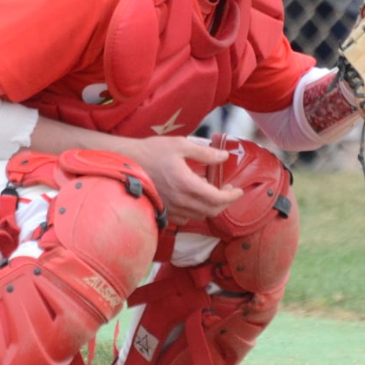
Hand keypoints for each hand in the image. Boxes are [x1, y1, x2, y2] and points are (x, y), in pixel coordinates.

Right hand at [122, 135, 242, 224]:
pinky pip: (186, 218)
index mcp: (187, 184)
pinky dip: (196, 211)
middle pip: (211, 211)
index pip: (218, 198)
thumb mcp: (180, 145)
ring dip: (211, 207)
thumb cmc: (151, 151)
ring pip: (199, 216)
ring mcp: (171, 209)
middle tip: (229, 190)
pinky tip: (194, 198)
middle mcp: (181, 201)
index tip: (239, 190)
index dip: (232, 196)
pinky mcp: (163, 212)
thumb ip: (204, 153)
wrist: (125, 164)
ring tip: (212, 192)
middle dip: (224, 202)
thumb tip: (224, 157)